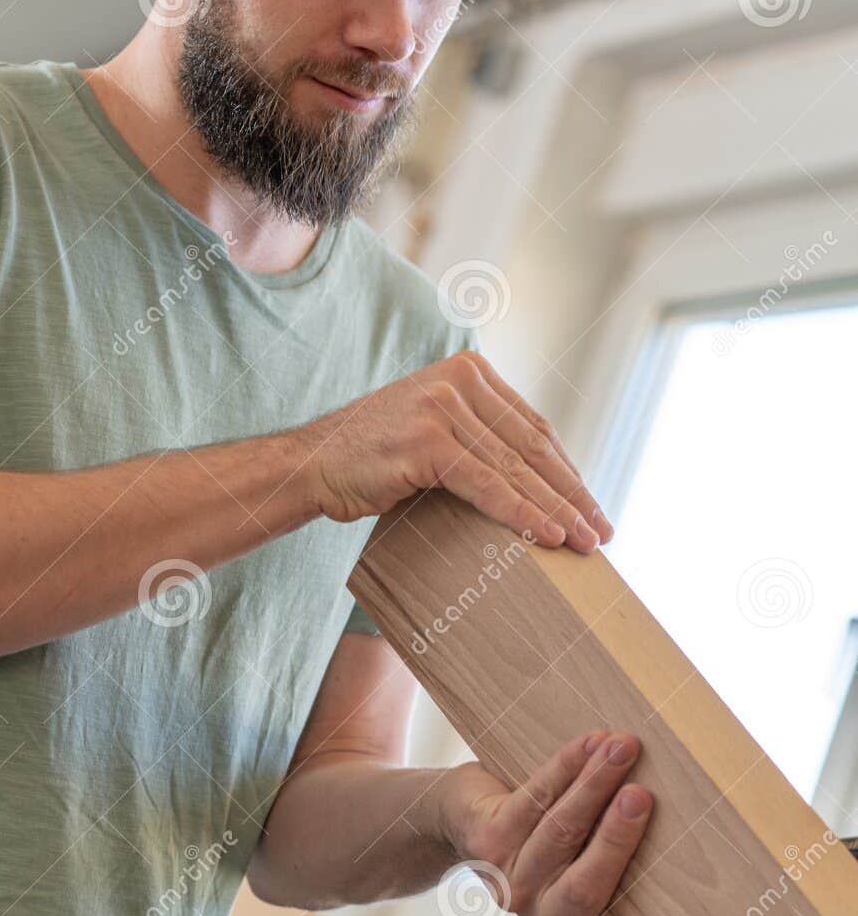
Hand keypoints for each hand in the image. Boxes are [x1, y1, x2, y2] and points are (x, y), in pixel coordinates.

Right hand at [298, 350, 609, 551]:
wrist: (313, 464)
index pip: (533, 428)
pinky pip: (486, 484)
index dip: (568, 472)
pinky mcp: (428, 440)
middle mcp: (461, 380)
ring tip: (583, 544)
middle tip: (601, 533)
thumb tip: (538, 483)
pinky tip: (546, 535)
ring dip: (556, 510)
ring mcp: (443, 407)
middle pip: (532, 447)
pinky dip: (521, 513)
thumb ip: (479, 439)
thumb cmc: (375, 459)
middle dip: (572, 495)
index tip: (591, 508)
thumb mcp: (435, 434)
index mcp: (469, 372)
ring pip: (515, 468)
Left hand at [432, 730, 672, 915]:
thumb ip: (623, 867)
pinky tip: (589, 742)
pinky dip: (565, 766)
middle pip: (587, 885)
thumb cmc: (545, 834)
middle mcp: (541, 912)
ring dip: (594, 783)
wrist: (459, 814)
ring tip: (623, 747)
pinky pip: (533, 798)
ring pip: (560, 829)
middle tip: (642, 797)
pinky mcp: (487, 839)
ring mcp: (511, 878)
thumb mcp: (582, 861)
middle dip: (616, 837)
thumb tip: (698, 853)